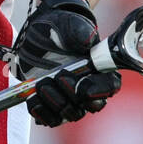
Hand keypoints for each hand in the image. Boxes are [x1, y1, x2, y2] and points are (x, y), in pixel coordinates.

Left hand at [11, 0, 119, 127]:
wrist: (40, 33)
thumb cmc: (61, 27)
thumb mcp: (70, 24)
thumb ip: (80, 32)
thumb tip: (88, 41)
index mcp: (101, 69)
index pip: (109, 88)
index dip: (97, 92)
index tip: (81, 88)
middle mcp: (88, 88)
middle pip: (89, 107)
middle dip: (71, 97)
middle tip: (56, 79)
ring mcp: (70, 98)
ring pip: (70, 114)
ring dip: (54, 103)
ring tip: (41, 85)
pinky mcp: (52, 103)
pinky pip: (50, 118)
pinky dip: (41, 112)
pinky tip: (33, 100)